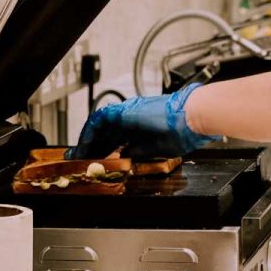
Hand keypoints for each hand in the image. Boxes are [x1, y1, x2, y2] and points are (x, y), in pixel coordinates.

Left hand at [70, 84, 217, 159]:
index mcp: (140, 124)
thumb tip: (125, 155)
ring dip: (88, 140)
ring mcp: (126, 111)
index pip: (115, 137)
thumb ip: (138, 150)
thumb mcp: (155, 147)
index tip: (95, 159)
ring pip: (99, 125)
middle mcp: (131, 115)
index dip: (103, 148)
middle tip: (81, 159)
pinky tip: (85, 144)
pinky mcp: (123, 111)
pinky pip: (99, 120)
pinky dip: (90, 132)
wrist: (191, 118)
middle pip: (104, 132)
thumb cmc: (182, 131)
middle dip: (92, 146)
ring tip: (79, 155)